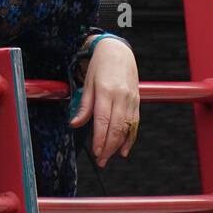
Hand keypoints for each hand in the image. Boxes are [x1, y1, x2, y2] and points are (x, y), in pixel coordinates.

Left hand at [70, 37, 139, 167]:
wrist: (118, 51)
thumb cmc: (100, 66)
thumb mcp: (87, 83)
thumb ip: (84, 106)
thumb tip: (75, 124)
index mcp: (106, 91)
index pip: (103, 120)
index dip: (100, 138)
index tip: (96, 151)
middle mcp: (121, 96)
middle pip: (116, 128)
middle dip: (108, 147)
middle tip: (100, 160)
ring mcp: (131, 99)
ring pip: (127, 128)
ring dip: (118, 145)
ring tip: (108, 157)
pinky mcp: (137, 101)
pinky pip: (135, 123)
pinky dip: (130, 138)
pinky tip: (124, 149)